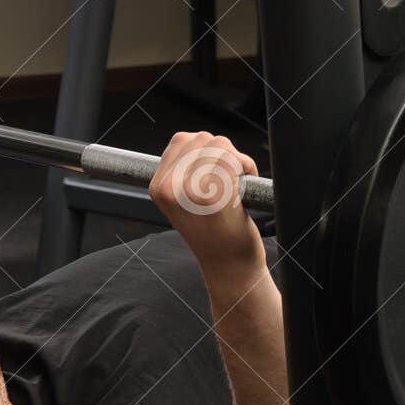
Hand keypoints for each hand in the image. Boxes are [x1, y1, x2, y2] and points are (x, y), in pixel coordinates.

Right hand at [148, 131, 262, 268]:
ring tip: (235, 186)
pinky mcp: (212, 195)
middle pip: (203, 138)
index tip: (214, 172)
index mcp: (157, 186)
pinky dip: (246, 168)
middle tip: (230, 180)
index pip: (182, 140)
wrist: (229, 266)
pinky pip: (233, 159)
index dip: (207, 151)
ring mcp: (188, 190)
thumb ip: (182, 170)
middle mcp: (167, 187)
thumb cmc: (215, 234)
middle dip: (224, 153)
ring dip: (236, 160)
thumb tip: (197, 139)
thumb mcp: (184, 201)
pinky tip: (242, 191)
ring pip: (220, 144)